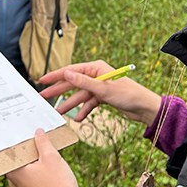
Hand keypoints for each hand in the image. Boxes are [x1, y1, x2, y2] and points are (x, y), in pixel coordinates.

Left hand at [7, 129, 87, 186]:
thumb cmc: (59, 186)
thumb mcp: (52, 157)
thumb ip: (43, 142)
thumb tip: (38, 132)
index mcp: (14, 172)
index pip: (8, 150)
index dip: (13, 137)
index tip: (15, 124)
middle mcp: (14, 180)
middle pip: (17, 156)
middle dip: (25, 143)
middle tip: (30, 127)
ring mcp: (23, 186)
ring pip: (26, 163)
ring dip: (33, 152)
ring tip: (41, 137)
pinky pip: (32, 171)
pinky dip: (38, 162)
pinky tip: (47, 153)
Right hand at [39, 60, 161, 127]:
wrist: (144, 107)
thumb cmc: (127, 94)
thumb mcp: (102, 88)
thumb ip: (82, 81)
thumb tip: (66, 73)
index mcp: (95, 68)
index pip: (71, 70)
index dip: (55, 76)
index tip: (42, 80)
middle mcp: (96, 75)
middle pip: (73, 83)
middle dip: (59, 90)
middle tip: (44, 96)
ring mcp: (99, 87)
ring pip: (80, 95)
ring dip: (70, 104)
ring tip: (58, 112)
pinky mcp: (103, 97)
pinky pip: (89, 104)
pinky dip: (84, 110)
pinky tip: (78, 119)